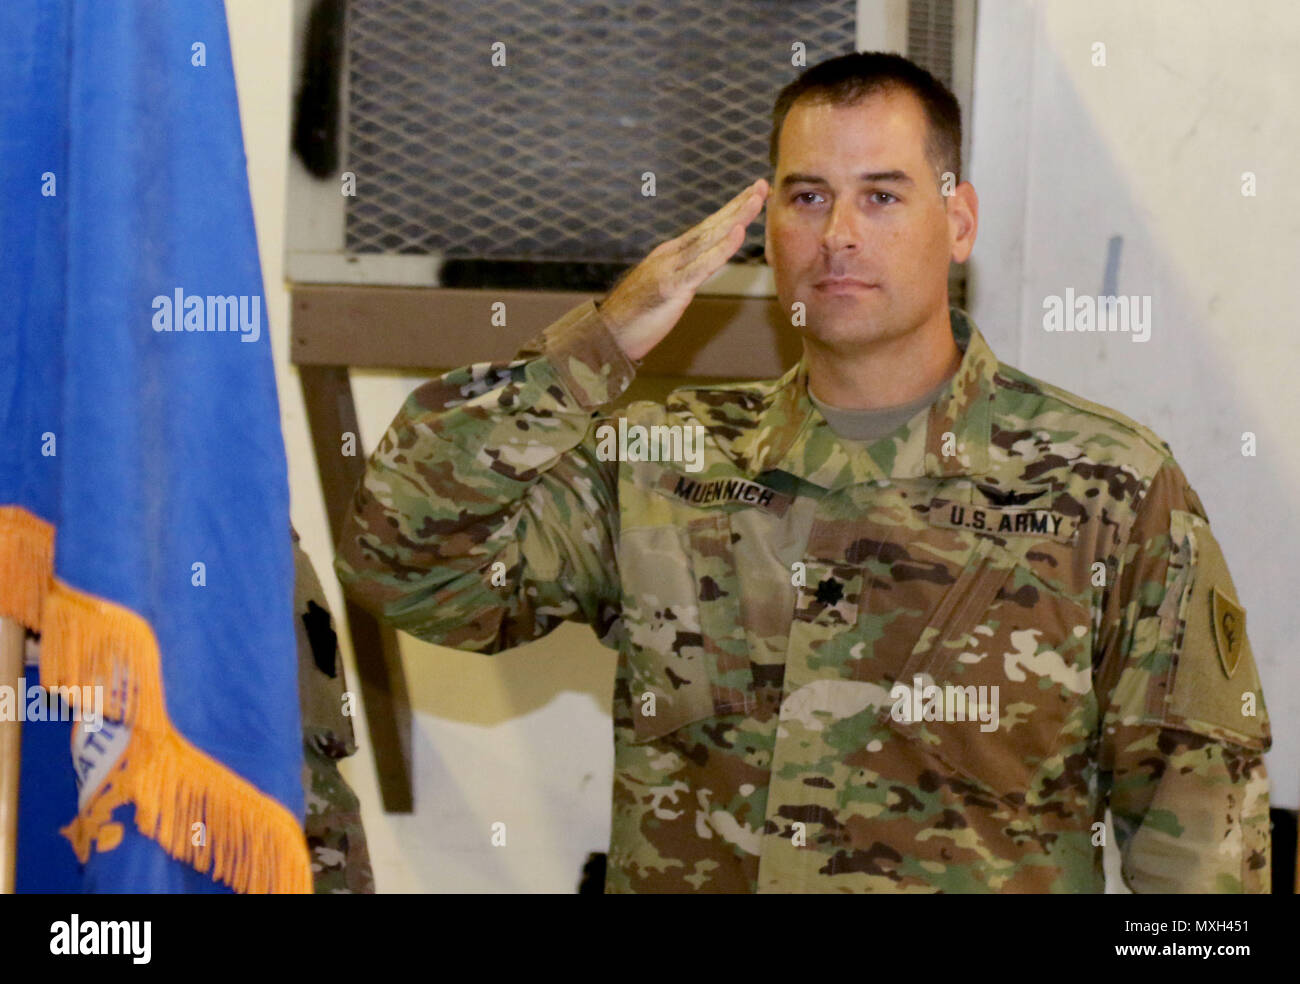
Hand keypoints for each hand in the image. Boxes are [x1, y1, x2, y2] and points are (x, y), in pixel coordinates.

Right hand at [598, 178, 768, 361]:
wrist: (605, 334)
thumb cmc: (632, 317)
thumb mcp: (661, 289)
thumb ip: (680, 276)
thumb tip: (699, 270)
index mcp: (670, 255)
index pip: (706, 229)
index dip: (730, 211)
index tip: (752, 195)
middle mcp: (671, 255)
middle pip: (710, 226)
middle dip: (738, 205)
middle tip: (762, 185)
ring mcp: (670, 269)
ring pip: (709, 239)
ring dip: (735, 218)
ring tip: (756, 199)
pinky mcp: (671, 288)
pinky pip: (702, 265)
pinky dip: (722, 248)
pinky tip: (738, 233)